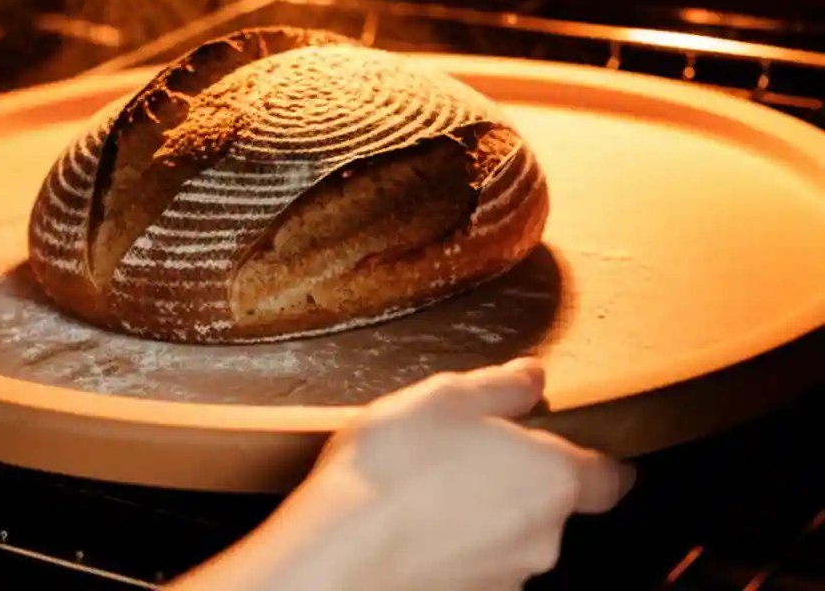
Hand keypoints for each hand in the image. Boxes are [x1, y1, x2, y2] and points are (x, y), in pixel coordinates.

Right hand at [175, 359, 634, 590]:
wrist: (339, 551)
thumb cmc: (392, 469)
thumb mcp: (444, 396)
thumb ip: (501, 386)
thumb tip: (531, 377)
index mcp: (551, 476)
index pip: (610, 478)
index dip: (594, 461)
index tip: (573, 447)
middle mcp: (543, 536)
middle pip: (549, 505)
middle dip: (514, 482)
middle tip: (462, 455)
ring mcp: (506, 576)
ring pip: (508, 537)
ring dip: (479, 516)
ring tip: (423, 490)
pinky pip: (472, 566)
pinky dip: (451, 548)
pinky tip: (410, 527)